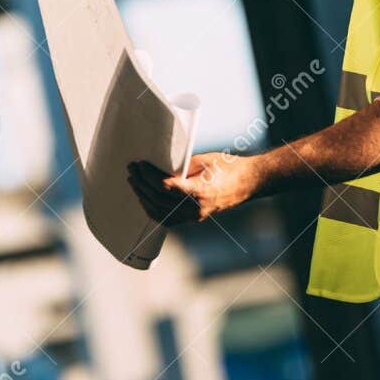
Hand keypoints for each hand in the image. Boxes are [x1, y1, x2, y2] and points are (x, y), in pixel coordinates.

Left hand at [126, 152, 263, 224]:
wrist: (247, 183)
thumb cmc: (227, 167)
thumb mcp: (204, 160)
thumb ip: (181, 166)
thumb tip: (157, 165)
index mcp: (200, 191)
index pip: (166, 187)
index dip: (149, 176)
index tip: (139, 164)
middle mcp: (196, 208)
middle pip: (159, 199)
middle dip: (142, 184)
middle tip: (132, 169)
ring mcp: (194, 217)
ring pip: (160, 212)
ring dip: (143, 196)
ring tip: (134, 181)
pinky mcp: (193, 219)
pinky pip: (167, 219)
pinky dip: (152, 209)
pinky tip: (144, 197)